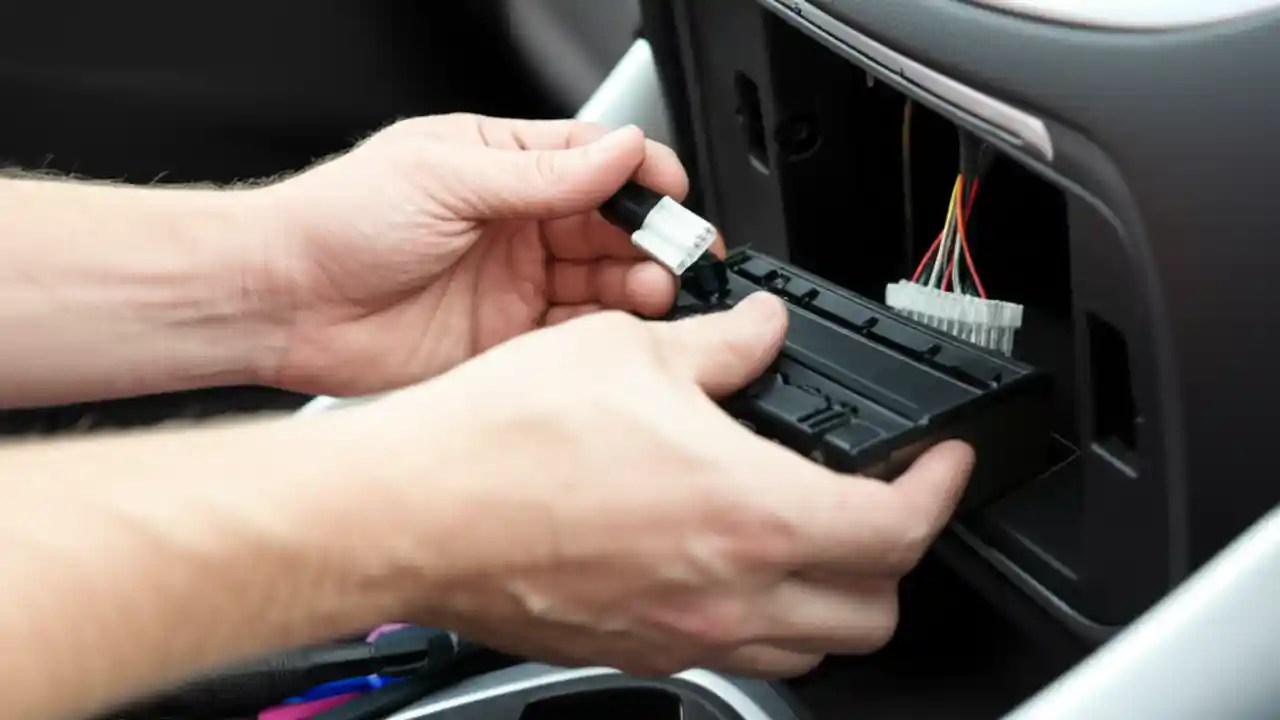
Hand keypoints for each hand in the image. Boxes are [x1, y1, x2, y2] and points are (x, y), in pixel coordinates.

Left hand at [254, 113, 708, 395]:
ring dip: (638, 287)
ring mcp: (515, 283)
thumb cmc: (340, 219)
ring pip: (603, 283)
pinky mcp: (506, 339)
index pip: (598, 162)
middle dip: (653, 239)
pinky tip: (619, 332)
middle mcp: (519, 224)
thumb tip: (621, 150)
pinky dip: (604, 336)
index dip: (644, 177)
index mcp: (506, 166)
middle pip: (613, 227)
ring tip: (654, 293)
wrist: (282, 301)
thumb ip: (543, 173)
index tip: (673, 196)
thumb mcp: (448, 176)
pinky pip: (573, 337)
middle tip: (676, 257)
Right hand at [354, 292, 973, 677]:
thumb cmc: (501, 438)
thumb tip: (758, 336)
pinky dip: (755, 617)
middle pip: (874, 611)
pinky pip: (732, 653)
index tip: (942, 465)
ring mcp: (680, 634)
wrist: (409, 509)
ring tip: (808, 538)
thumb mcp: (627, 352)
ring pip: (809, 648)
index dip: (941, 491)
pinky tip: (718, 561)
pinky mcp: (633, 651)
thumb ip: (720, 347)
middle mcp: (727, 592)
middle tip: (879, 502)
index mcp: (749, 511)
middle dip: (896, 555)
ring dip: (831, 597)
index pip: (900, 527)